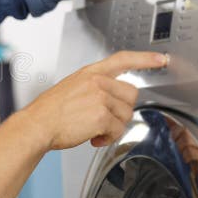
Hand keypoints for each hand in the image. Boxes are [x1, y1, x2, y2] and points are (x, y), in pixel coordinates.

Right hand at [22, 51, 166, 150]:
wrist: (37, 125)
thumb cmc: (49, 112)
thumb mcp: (71, 88)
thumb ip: (93, 87)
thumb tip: (113, 100)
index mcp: (89, 73)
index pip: (122, 59)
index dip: (144, 59)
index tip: (160, 59)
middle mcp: (97, 82)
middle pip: (131, 94)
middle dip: (122, 109)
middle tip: (104, 118)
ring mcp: (100, 97)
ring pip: (125, 114)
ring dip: (113, 126)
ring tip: (93, 129)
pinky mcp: (102, 116)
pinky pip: (118, 130)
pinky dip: (107, 138)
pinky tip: (93, 137)